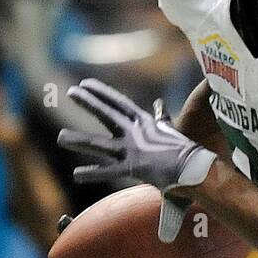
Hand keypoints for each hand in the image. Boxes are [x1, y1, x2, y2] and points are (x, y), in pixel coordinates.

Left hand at [57, 79, 216, 241]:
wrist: (196, 168)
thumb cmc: (187, 153)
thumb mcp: (172, 130)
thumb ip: (162, 117)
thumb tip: (160, 105)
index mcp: (145, 122)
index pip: (119, 103)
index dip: (101, 93)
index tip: (86, 84)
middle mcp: (135, 132)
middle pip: (106, 114)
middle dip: (88, 103)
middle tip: (70, 93)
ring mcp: (132, 149)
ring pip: (99, 144)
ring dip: (79, 140)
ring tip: (61, 138)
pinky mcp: (133, 167)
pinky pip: (107, 171)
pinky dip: (92, 173)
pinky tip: (77, 174)